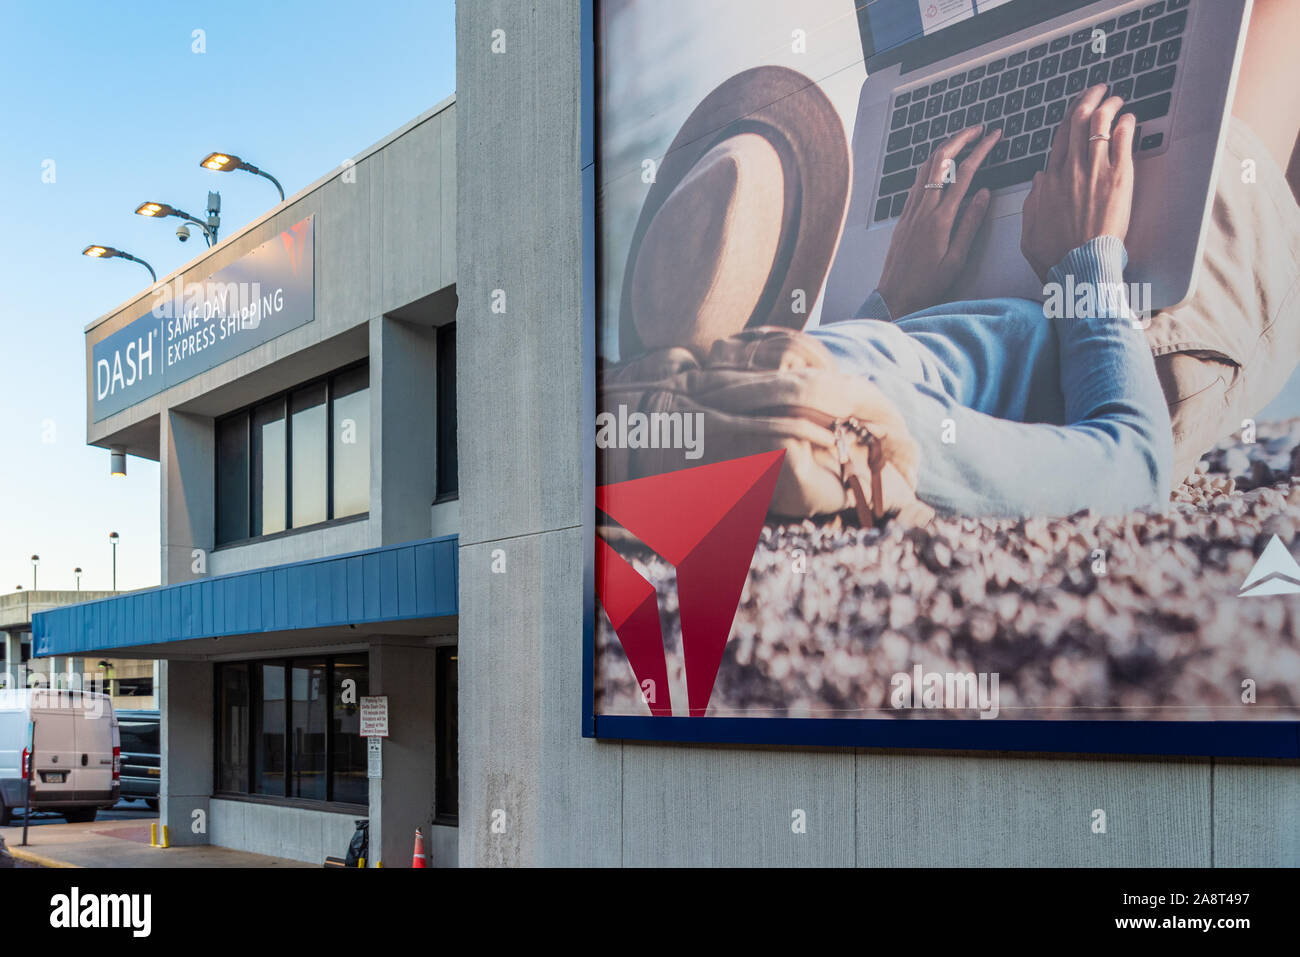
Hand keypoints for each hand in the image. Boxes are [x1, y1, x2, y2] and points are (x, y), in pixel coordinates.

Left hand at [875, 124, 1000, 317]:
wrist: (894, 297)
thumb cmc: (927, 284)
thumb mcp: (956, 258)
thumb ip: (971, 223)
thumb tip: (985, 193)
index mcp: (941, 219)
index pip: (965, 173)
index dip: (982, 149)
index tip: (995, 135)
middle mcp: (923, 209)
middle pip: (941, 160)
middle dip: (961, 138)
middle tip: (979, 128)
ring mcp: (910, 210)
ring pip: (926, 167)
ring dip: (945, 148)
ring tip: (962, 140)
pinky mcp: (903, 216)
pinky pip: (917, 181)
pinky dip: (931, 165)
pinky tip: (939, 165)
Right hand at [1020, 84, 1136, 282]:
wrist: (1080, 264)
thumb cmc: (1056, 253)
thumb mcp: (1030, 228)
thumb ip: (1033, 200)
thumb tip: (1039, 179)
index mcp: (1050, 180)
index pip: (1059, 137)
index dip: (1069, 116)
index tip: (1077, 107)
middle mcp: (1071, 169)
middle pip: (1078, 121)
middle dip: (1089, 99)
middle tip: (1099, 90)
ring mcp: (1095, 171)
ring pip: (1099, 123)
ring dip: (1108, 105)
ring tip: (1116, 99)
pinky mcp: (1118, 178)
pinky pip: (1122, 140)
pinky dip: (1125, 124)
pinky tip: (1129, 119)